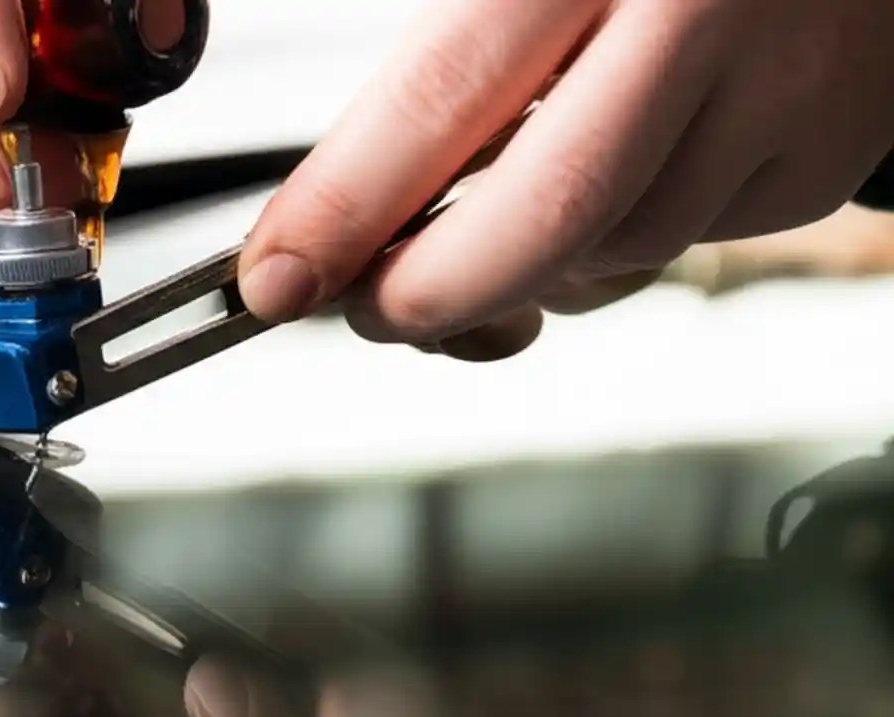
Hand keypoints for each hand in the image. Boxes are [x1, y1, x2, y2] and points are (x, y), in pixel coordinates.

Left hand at [237, 0, 893, 360]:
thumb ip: (437, 75)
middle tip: (373, 308)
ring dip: (525, 269)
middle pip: (543, 218)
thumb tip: (332, 216)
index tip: (278, 278)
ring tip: (497, 218)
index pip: (441, 99)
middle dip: (432, 293)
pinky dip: (607, 248)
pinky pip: (678, 250)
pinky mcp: (817, 161)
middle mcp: (697, 16)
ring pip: (609, 254)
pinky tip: (603, 188)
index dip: (345, 207)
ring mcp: (777, 96)